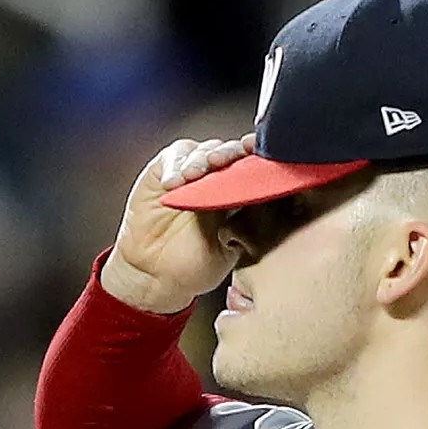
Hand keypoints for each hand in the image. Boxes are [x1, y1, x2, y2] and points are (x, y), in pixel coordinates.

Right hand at [101, 134, 255, 314]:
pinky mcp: (163, 171)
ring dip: (200, 159)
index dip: (257, 158)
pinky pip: (172, 158)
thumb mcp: (231, 247)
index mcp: (239, 195)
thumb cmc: (198, 265)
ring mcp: (190, 173)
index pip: (252, 168)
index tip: (258, 154)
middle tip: (222, 162)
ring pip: (201, 152)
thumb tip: (268, 194)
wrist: (158, 276)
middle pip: (228, 153)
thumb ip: (247, 221)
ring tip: (194, 175)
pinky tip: (173, 184)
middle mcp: (216, 179)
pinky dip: (174, 167)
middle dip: (228, 153)